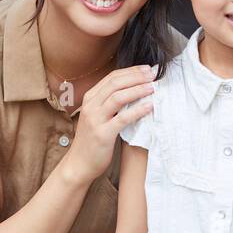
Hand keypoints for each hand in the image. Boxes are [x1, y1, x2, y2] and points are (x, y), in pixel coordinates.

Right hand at [65, 65, 156, 186]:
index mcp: (90, 98)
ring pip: (118, 97)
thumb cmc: (93, 139)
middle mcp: (91, 106)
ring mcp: (95, 119)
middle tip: (153, 74)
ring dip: (137, 90)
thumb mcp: (98, 115)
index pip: (112, 77)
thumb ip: (111, 103)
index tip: (147, 69)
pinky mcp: (102, 134)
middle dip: (136, 76)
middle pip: (115, 84)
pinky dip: (137, 111)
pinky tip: (149, 107)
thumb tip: (135, 89)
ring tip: (152, 87)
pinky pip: (122, 119)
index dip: (131, 71)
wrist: (79, 163)